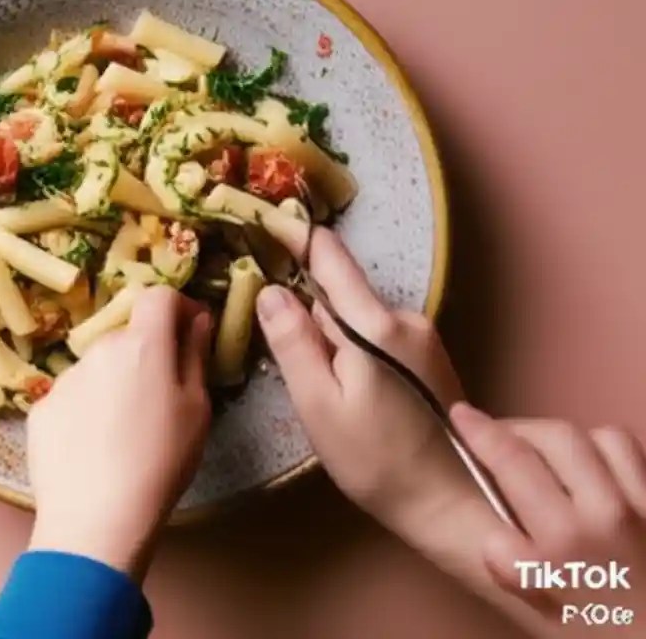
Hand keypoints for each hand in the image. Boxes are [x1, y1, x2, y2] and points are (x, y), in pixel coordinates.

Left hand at [27, 286, 212, 580]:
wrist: (96, 518)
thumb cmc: (161, 463)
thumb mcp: (196, 409)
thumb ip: (195, 355)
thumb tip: (196, 319)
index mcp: (142, 345)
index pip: (157, 296)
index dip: (176, 308)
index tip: (190, 332)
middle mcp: (97, 350)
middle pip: (127, 335)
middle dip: (146, 352)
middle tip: (162, 397)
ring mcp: (64, 379)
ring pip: (98, 367)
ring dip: (115, 382)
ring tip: (126, 432)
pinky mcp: (41, 408)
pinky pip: (73, 397)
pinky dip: (87, 411)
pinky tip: (96, 448)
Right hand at [255, 229, 510, 597]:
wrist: (452, 503)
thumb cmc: (376, 462)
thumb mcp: (319, 406)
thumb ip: (293, 343)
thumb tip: (269, 291)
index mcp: (373, 326)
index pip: (328, 258)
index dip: (294, 235)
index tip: (264, 214)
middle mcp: (403, 319)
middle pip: (338, 293)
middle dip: (306, 310)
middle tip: (283, 355)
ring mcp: (421, 337)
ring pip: (355, 319)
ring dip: (330, 340)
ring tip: (323, 394)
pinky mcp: (429, 358)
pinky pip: (375, 338)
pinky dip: (353, 354)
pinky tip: (351, 398)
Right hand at [451, 406, 645, 632]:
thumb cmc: (600, 626)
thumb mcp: (545, 608)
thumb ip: (513, 569)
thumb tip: (491, 537)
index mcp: (560, 543)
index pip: (511, 461)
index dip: (479, 430)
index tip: (460, 415)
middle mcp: (602, 514)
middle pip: (556, 436)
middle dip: (519, 427)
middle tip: (497, 435)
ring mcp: (641, 506)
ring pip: (602, 436)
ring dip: (569, 439)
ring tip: (551, 454)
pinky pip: (636, 453)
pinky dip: (610, 451)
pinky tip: (595, 467)